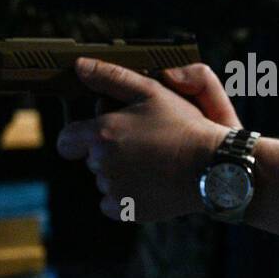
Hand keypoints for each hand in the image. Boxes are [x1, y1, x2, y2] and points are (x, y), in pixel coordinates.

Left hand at [56, 58, 229, 222]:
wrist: (212, 166)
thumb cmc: (184, 126)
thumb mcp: (150, 91)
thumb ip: (111, 77)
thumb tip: (81, 66)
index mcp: (102, 133)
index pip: (67, 140)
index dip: (80, 136)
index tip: (100, 135)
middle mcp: (102, 163)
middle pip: (90, 159)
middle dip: (108, 151)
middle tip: (142, 142)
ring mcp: (114, 189)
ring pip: (104, 181)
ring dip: (119, 173)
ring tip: (152, 163)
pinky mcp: (127, 211)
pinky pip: (113, 204)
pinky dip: (126, 197)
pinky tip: (149, 183)